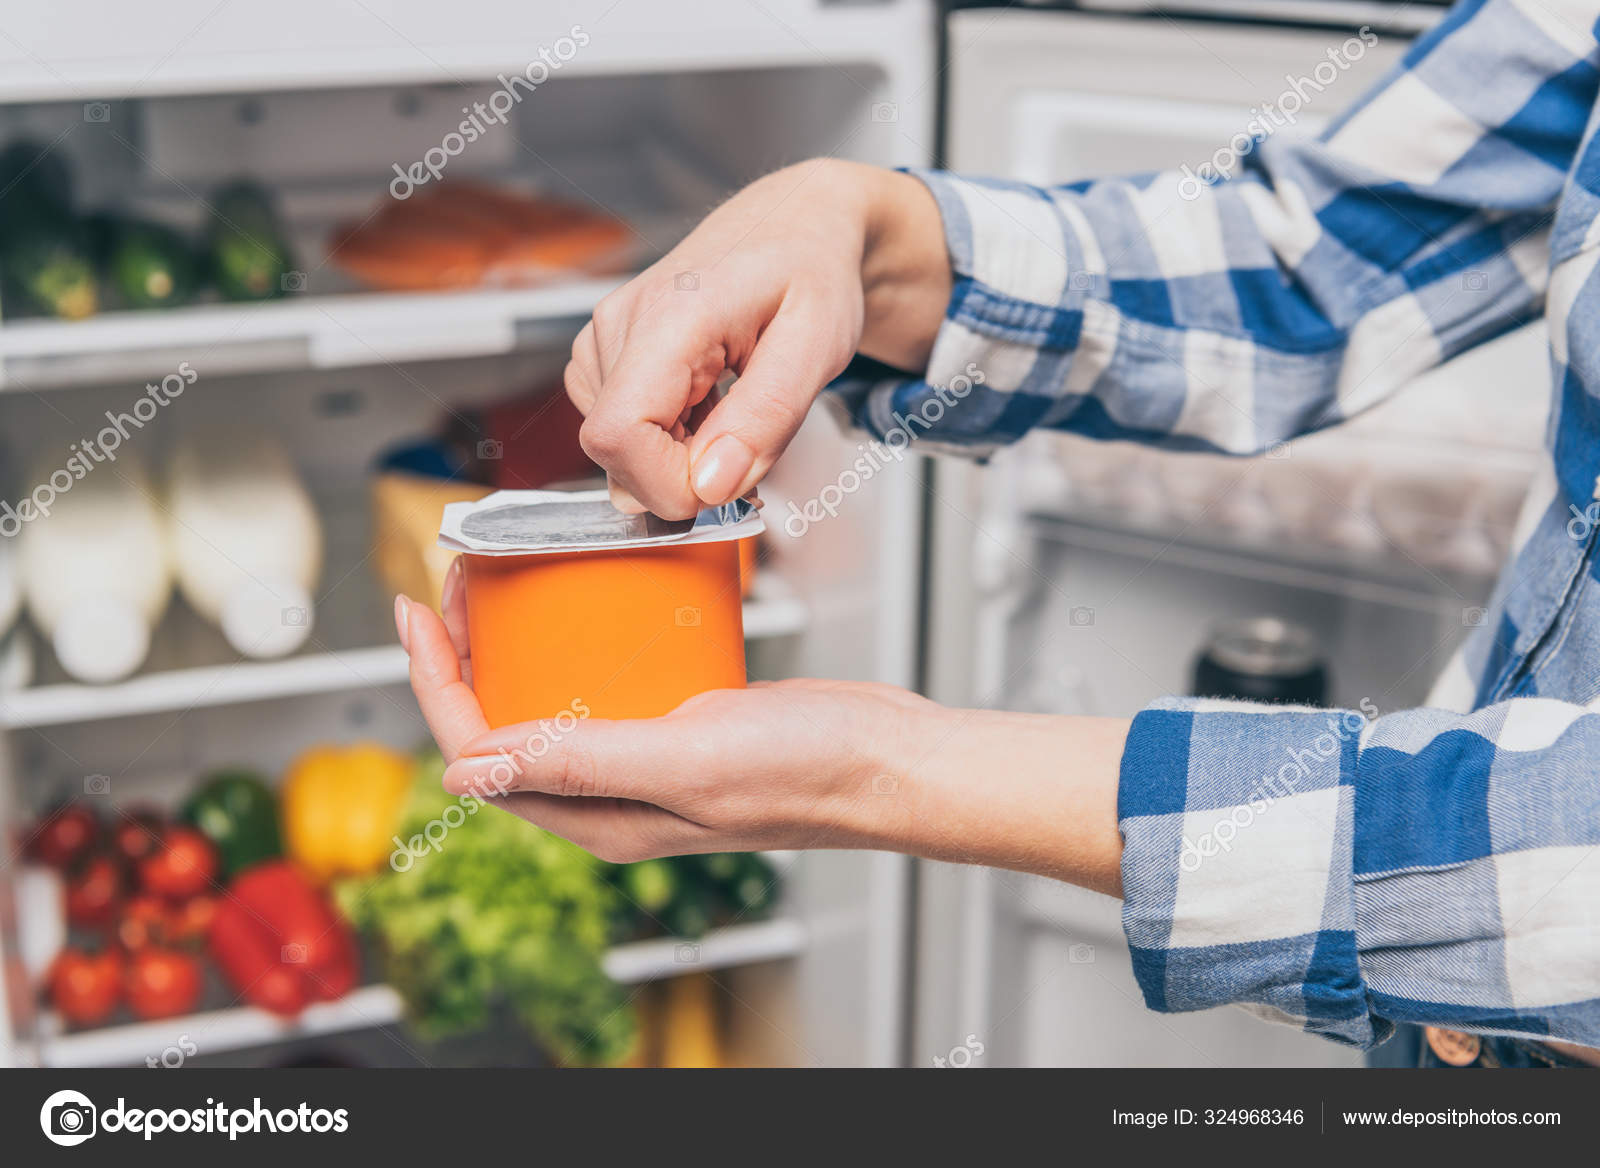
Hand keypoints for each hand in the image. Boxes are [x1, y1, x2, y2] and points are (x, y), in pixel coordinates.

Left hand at [395, 573, 932, 859]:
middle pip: (508, 722)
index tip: (419, 613)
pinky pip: (612, 684)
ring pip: (556, 699)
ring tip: (503, 581)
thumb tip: (464, 770)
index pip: (484, 752)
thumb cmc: (809, 770)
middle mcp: (614, 796)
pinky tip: (593, 599)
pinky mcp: (684, 724)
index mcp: (601, 818)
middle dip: (468, 656)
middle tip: (456, 583)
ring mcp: (649, 761)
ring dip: (520, 643)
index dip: (438, 684)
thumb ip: (579, 762)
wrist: (892, 758)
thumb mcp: (687, 757)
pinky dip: (587, 640)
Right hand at [565, 158, 949, 518]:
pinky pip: (618, 428)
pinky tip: (703, 408)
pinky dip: (662, 439)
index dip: (667, 483)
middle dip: (680, 476)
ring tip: (729, 414)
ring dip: (674, 457)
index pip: (618, 435)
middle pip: (612, 449)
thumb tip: (709, 486)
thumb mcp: (818, 347)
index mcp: (671, 315)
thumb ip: (765, 420)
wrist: (795, 228)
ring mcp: (604, 335)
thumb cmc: (811, 274)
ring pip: (615, 446)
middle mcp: (621, 322)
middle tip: (745, 447)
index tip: (729, 481)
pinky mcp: (602, 352)